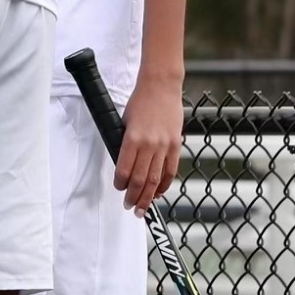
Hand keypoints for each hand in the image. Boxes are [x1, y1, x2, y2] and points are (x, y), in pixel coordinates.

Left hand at [116, 76, 181, 213]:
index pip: (125, 170)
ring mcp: (165, 146)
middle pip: (141, 179)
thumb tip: (124, 166)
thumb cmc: (139, 103)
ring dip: (149, 196)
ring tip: (143, 207)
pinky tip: (159, 193)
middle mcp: (149, 145)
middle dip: (134, 197)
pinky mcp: (176, 145)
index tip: (119, 189)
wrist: (161, 87)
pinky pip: (171, 170)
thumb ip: (125, 145)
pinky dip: (165, 184)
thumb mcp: (124, 123)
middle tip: (129, 207)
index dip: (121, 184)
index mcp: (132, 139)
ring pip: (156, 179)